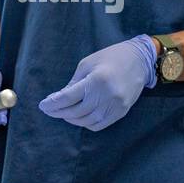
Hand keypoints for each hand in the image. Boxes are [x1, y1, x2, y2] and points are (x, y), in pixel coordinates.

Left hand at [38, 35, 156, 131]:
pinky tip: (79, 117)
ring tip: (62, 113)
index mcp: (96, 80)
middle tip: (49, 110)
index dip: (53, 104)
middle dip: (59, 112)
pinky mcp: (121, 112)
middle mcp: (106, 96)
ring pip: (86, 121)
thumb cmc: (111, 57)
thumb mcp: (87, 64)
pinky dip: (86, 123)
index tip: (43, 105)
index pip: (69, 97)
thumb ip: (73, 83)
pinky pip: (99, 125)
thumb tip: (59, 98)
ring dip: (71, 119)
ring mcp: (115, 106)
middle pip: (75, 112)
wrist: (140, 60)